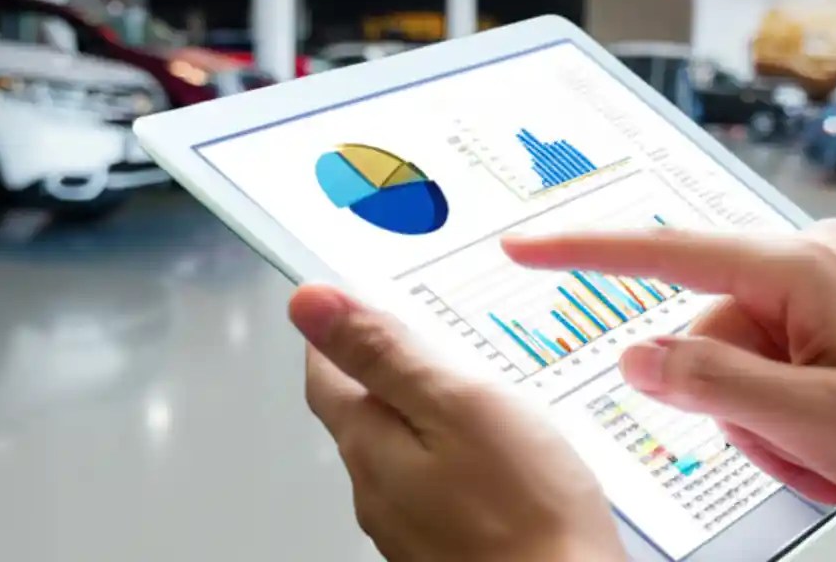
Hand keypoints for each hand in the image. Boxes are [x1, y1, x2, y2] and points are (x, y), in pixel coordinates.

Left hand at [289, 285, 626, 561]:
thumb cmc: (525, 511)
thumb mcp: (456, 403)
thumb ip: (384, 352)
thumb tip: (310, 303)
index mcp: (369, 445)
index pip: (325, 373)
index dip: (337, 330)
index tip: (356, 298)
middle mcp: (376, 492)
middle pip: (361, 415)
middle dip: (384, 370)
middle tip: (419, 331)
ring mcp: (410, 528)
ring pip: (400, 454)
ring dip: (422, 416)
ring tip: (464, 387)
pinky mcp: (448, 549)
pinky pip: (436, 489)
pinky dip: (452, 458)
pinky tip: (492, 454)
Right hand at [504, 219, 835, 516]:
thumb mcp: (810, 419)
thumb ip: (710, 384)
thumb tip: (635, 355)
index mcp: (801, 266)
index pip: (668, 250)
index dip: (582, 250)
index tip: (524, 246)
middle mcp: (808, 259)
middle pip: (703, 327)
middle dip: (727, 396)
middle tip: (787, 438)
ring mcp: (821, 285)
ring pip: (729, 351)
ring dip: (755, 411)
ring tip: (816, 443)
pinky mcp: (829, 311)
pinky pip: (763, 354)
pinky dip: (776, 404)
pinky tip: (823, 429)